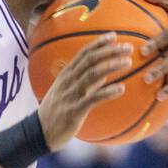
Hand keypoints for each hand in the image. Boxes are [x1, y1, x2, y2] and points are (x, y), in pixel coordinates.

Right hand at [36, 33, 132, 149]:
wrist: (39, 131)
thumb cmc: (55, 110)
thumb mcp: (67, 91)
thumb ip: (86, 81)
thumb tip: (106, 73)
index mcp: (66, 75)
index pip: (83, 54)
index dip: (98, 44)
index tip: (114, 36)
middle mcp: (68, 81)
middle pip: (90, 61)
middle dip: (109, 51)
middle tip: (128, 47)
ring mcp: (70, 95)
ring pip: (91, 75)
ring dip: (111, 66)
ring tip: (127, 62)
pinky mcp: (74, 110)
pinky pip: (93, 99)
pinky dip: (107, 92)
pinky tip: (121, 89)